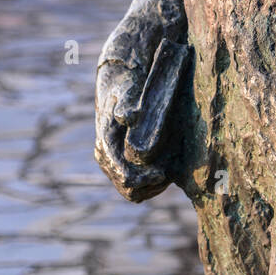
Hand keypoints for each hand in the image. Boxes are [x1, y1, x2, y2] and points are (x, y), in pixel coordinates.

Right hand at [95, 56, 168, 202]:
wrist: (117, 82)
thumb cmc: (125, 85)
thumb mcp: (126, 89)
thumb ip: (126, 103)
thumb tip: (126, 116)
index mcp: (106, 143)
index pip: (125, 177)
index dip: (146, 179)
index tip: (164, 171)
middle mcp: (105, 156)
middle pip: (129, 189)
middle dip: (151, 185)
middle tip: (170, 171)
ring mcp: (111, 162)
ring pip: (132, 191)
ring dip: (152, 186)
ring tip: (169, 170)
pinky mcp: (120, 162)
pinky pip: (135, 185)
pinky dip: (150, 182)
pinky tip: (164, 168)